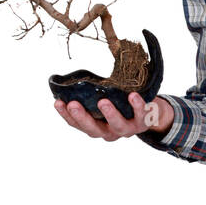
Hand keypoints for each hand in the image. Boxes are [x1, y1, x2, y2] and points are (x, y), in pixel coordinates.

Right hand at [54, 93, 173, 140]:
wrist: (148, 112)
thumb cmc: (119, 102)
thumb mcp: (103, 97)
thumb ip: (91, 91)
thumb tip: (74, 72)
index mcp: (96, 126)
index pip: (77, 124)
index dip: (66, 115)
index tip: (57, 102)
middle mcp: (109, 132)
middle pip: (93, 130)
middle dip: (82, 117)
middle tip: (73, 103)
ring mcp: (127, 129)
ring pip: (117, 125)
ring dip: (109, 114)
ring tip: (102, 101)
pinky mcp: (143, 123)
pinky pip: (141, 115)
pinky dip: (138, 106)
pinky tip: (133, 96)